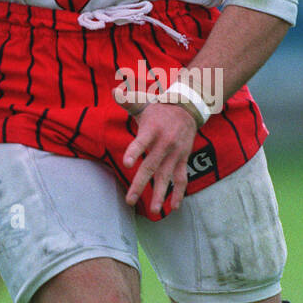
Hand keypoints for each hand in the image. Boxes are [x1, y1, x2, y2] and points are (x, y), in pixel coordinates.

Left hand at [120, 94, 197, 215]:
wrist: (188, 109)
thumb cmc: (158, 109)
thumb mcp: (143, 103)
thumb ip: (128, 100)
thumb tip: (115, 90)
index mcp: (151, 130)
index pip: (141, 142)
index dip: (134, 151)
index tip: (126, 162)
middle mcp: (164, 144)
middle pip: (151, 166)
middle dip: (140, 184)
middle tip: (129, 200)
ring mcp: (175, 154)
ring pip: (167, 177)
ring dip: (160, 195)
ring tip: (153, 211)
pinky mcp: (183, 160)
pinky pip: (181, 179)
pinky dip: (178, 194)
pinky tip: (173, 207)